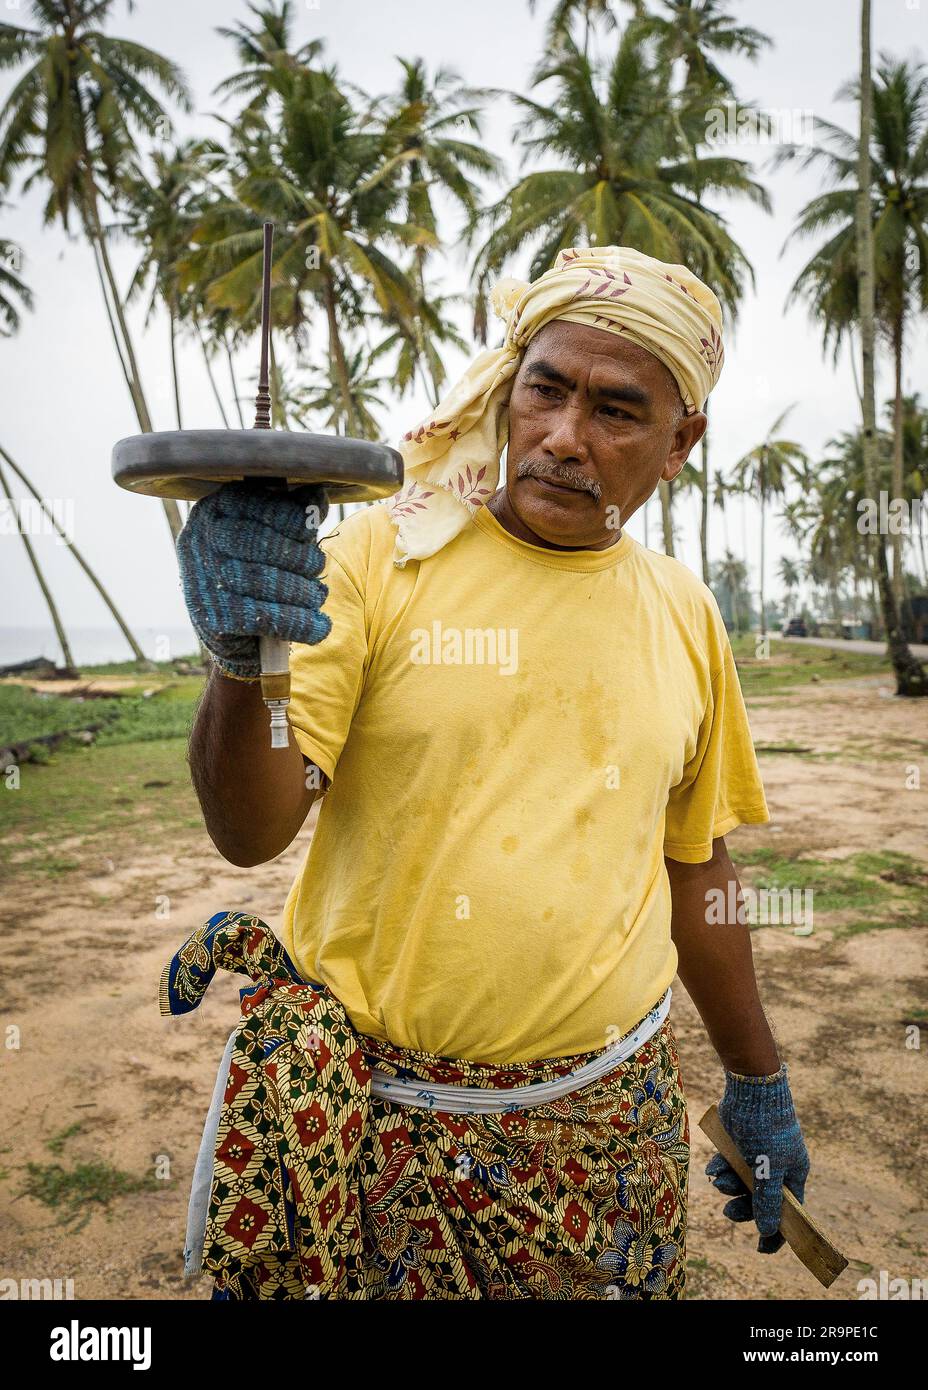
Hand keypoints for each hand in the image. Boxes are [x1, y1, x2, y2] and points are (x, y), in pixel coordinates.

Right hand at [176, 480, 331, 677]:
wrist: (233, 633)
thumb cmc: (259, 571)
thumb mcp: (273, 535)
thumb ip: (293, 514)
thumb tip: (317, 494)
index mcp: (212, 511)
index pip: (253, 505)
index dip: (289, 516)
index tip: (308, 528)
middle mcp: (199, 543)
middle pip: (258, 543)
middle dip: (299, 556)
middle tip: (317, 565)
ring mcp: (201, 582)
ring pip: (263, 581)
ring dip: (303, 591)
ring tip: (317, 595)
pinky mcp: (212, 619)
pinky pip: (265, 618)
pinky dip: (300, 623)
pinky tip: (319, 626)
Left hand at [705, 1063, 809, 1253]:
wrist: (750, 1089)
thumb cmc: (765, 1129)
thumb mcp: (767, 1169)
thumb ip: (767, 1200)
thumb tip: (766, 1231)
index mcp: (793, 1174)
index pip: (789, 1212)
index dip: (777, 1232)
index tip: (762, 1249)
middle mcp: (776, 1167)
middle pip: (760, 1200)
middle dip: (743, 1208)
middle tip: (727, 1212)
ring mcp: (756, 1155)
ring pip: (741, 1183)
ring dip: (727, 1186)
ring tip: (717, 1181)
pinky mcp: (738, 1144)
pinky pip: (729, 1166)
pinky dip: (720, 1170)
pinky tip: (711, 1170)